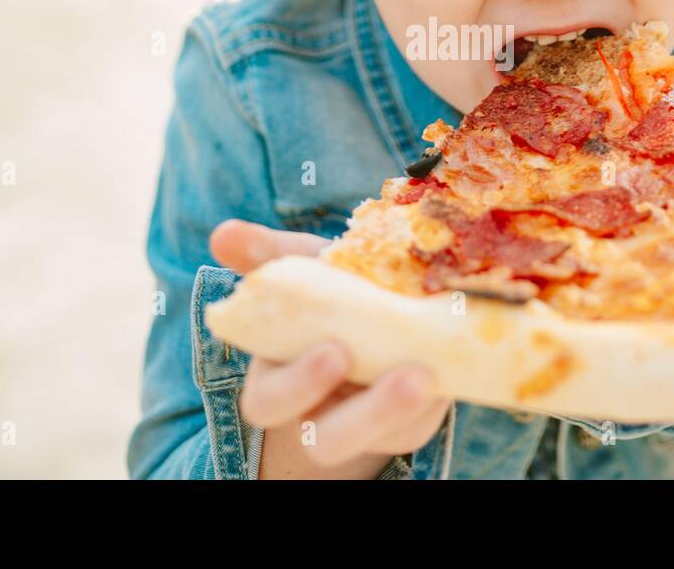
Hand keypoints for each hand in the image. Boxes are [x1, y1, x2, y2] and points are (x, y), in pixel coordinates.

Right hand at [209, 219, 450, 474]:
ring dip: (401, 411)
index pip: (271, 401)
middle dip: (363, 413)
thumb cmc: (331, 286)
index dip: (299, 384)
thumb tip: (222, 233)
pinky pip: (419, 424)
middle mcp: (320, 413)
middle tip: (402, 374)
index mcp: (281, 378)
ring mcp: (369, 423)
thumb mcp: (304, 267)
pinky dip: (435, 397)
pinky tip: (451, 365)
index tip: (334, 349)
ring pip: (379, 439)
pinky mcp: (411, 421)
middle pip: (328, 439)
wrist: (383, 304)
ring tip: (428, 376)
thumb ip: (266, 254)